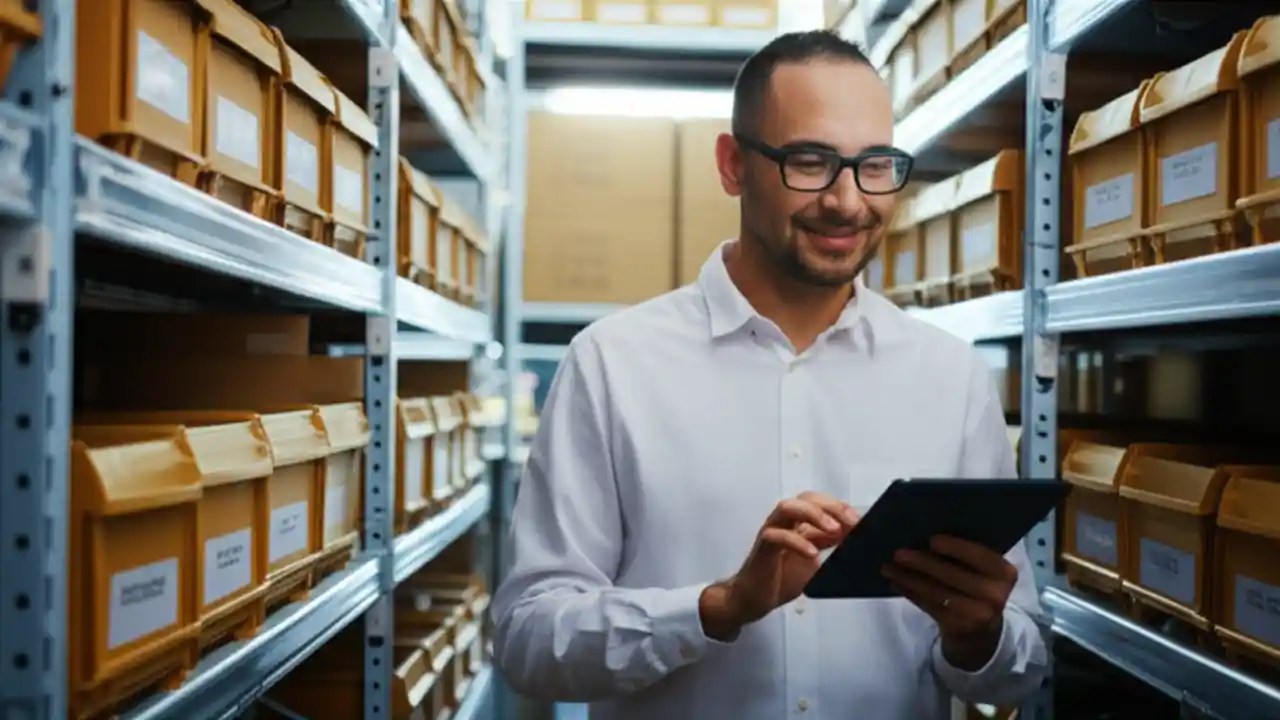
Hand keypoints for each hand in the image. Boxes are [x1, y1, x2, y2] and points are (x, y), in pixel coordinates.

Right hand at [700, 492, 858, 640]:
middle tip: (851, 522)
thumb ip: (829, 544)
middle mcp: (783, 521)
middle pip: (806, 498)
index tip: (860, 522)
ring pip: (787, 507)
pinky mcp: (762, 548)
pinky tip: (812, 554)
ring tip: (833, 530)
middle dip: (831, 506)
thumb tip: (853, 534)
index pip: (820, 502)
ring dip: (813, 515)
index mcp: (797, 522)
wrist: (754, 598)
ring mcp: (771, 531)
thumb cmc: (782, 578)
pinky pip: (776, 536)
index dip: (840, 508)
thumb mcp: (815, 560)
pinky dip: (796, 542)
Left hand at [881, 535, 1016, 670]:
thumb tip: (924, 532)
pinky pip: (929, 606)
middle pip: (953, 575)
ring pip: (937, 592)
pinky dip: (910, 592)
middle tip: (898, 552)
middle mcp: (996, 595)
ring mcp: (979, 615)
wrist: (981, 633)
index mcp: (1004, 572)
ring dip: (909, 578)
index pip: (980, 556)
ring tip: (888, 567)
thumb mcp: (982, 572)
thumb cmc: (976, 587)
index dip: (956, 548)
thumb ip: (966, 555)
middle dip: (923, 562)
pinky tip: (895, 582)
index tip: (931, 540)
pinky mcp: (959, 628)